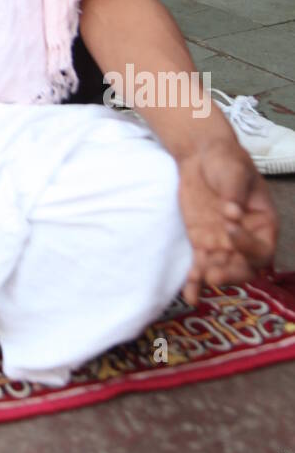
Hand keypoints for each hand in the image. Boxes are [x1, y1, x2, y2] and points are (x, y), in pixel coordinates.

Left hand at [177, 140, 278, 306]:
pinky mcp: (202, 244)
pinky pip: (200, 266)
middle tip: (214, 274)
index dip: (248, 244)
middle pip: (245, 267)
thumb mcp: (234, 170)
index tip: (230, 226)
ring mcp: (223, 243)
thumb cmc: (226, 161)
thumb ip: (234, 191)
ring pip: (223, 269)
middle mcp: (245, 239)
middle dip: (231, 274)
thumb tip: (232, 212)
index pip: (262, 247)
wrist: (201, 157)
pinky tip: (190, 295)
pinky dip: (195, 281)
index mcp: (263, 223)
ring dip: (212, 277)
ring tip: (200, 280)